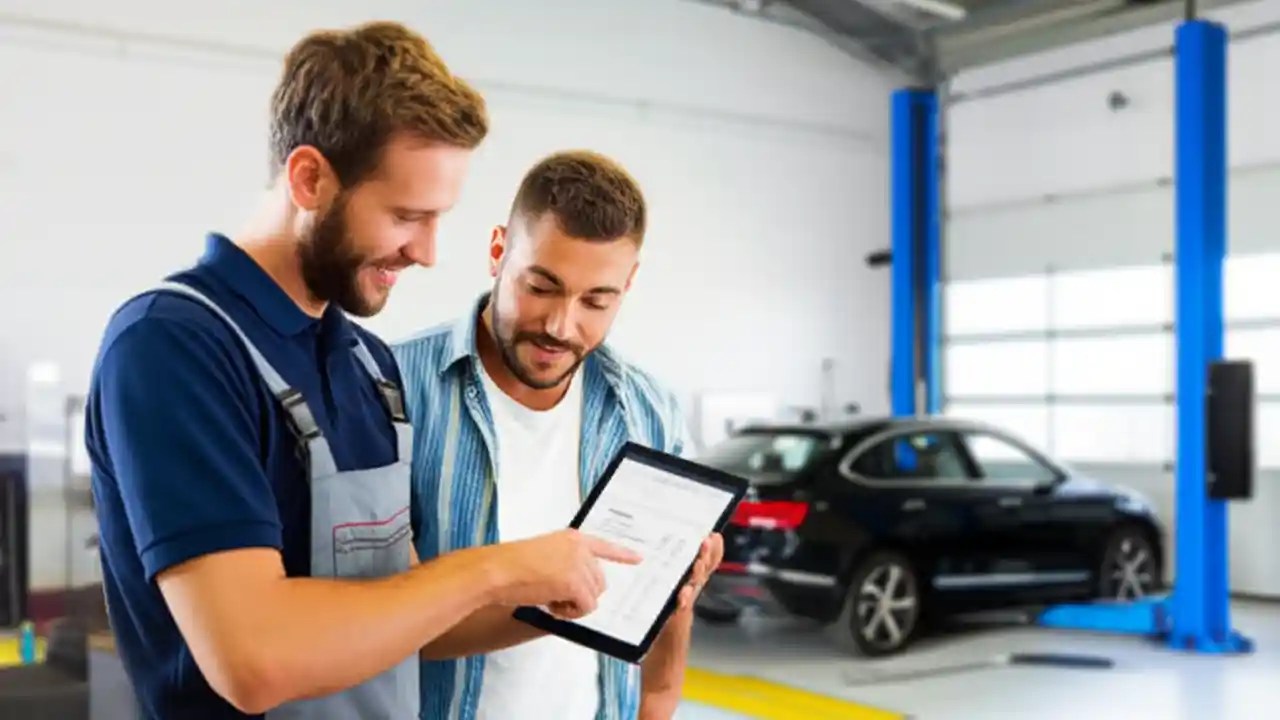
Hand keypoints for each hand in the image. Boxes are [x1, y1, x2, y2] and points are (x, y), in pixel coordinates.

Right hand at [484, 529, 641, 617]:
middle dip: (582, 594)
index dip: (622, 554)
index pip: (604, 545)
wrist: (498, 570)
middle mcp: (580, 549)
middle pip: (599, 581)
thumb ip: (564, 563)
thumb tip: (577, 587)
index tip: (638, 558)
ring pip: (593, 596)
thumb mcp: (543, 554)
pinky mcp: (575, 583)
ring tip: (550, 600)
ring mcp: (579, 565)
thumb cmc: (511, 565)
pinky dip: (570, 613)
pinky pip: (585, 607)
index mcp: (572, 538)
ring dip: (574, 605)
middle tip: (556, 597)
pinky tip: (552, 606)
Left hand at [638, 533, 723, 718]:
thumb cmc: (655, 643)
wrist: (661, 677)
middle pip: (700, 574)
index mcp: (681, 595)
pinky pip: (680, 611)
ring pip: (693, 589)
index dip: (707, 554)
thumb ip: (657, 594)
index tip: (713, 535)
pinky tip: (683, 593)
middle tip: (710, 537)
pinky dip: (683, 600)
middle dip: (707, 555)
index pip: (696, 570)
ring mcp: (682, 615)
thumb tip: (639, 565)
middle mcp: (685, 602)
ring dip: (698, 571)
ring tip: (701, 555)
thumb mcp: (657, 611)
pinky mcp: (675, 628)